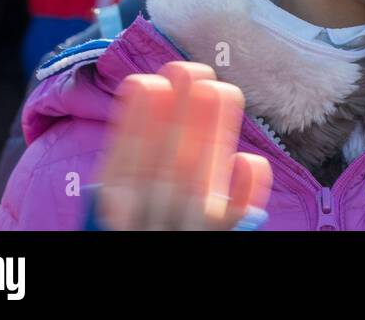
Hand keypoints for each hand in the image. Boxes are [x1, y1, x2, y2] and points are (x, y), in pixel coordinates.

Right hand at [97, 61, 272, 229]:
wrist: (145, 304)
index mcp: (113, 222)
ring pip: (199, 184)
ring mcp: (185, 237)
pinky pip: (232, 220)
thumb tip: (145, 110)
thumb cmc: (139, 232)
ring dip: (210, 134)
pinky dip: (244, 193)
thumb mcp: (118, 216)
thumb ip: (125, 183)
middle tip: (189, 67)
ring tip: (217, 87)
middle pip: (166, 168)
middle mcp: (148, 228)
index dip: (136, 124)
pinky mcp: (217, 245)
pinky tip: (251, 159)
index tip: (146, 82)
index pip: (123, 168)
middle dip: (178, 116)